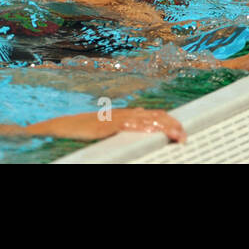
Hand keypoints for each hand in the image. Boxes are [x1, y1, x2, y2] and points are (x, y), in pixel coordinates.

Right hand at [26, 109, 185, 141]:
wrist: (64, 127)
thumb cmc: (86, 128)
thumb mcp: (110, 124)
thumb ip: (127, 119)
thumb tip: (143, 113)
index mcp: (126, 114)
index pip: (153, 115)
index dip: (168, 121)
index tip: (181, 130)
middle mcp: (123, 114)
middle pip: (153, 116)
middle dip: (171, 124)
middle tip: (184, 135)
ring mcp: (115, 120)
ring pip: (145, 121)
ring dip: (163, 127)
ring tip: (176, 135)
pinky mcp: (107, 127)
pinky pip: (128, 126)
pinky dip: (142, 128)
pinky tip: (153, 132)